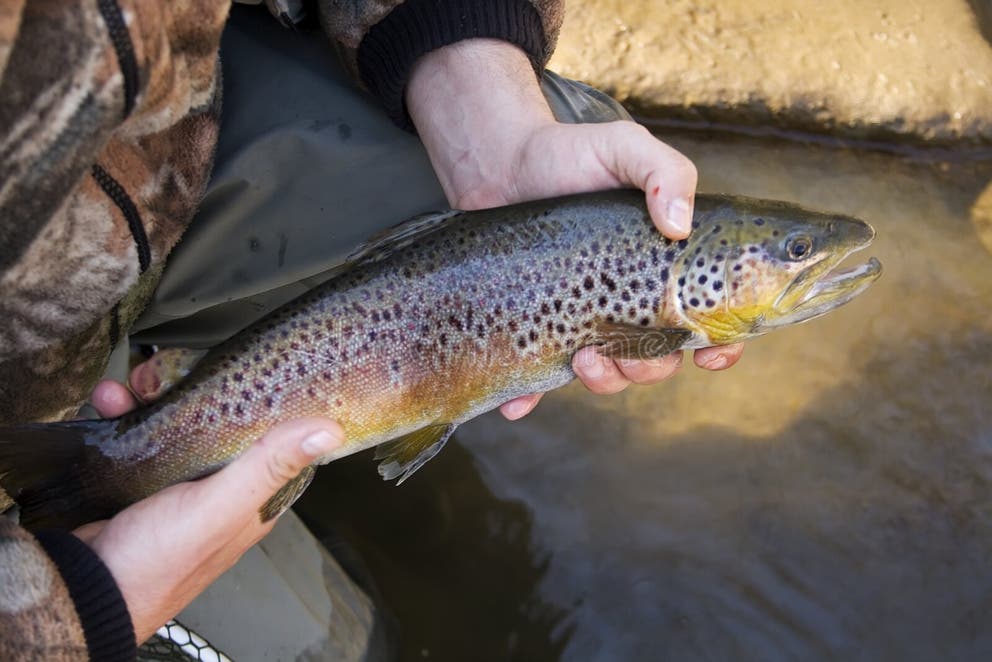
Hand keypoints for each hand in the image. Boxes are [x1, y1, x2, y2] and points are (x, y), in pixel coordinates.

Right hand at [85, 375, 342, 642]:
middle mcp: (217, 490)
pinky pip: (135, 434)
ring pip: (173, 422)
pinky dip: (121, 415)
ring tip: (124, 389)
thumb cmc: (156, 563)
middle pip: (217, 422)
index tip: (245, 371)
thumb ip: (269, 467)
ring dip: (147, 398)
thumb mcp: (220, 508)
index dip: (261, 403)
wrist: (81, 592)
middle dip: (189, 392)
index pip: (271, 439)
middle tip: (161, 376)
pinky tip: (107, 404)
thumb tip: (331, 431)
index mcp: (250, 498)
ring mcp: (174, 484)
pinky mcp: (135, 481)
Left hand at [406, 39, 742, 418]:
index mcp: (662, 271)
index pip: (709, 322)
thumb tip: (679, 225)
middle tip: (626, 350)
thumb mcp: (625, 149)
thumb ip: (666, 172)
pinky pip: (536, 379)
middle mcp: (628, 303)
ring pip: (609, 374)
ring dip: (604, 379)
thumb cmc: (570, 156)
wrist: (500, 163)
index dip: (720, 347)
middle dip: (650, 366)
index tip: (712, 353)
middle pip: (659, 359)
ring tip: (582, 357)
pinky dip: (529, 399)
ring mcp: (582, 320)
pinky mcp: (536, 329)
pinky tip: (517, 406)